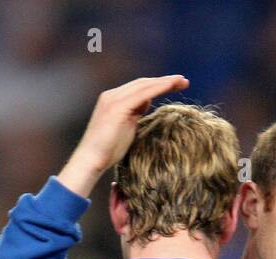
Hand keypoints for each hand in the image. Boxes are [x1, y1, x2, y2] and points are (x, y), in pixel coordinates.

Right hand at [57, 75, 189, 196]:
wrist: (91, 160)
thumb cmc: (108, 151)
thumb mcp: (126, 129)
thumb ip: (135, 115)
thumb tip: (146, 106)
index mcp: (113, 99)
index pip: (139, 88)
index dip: (157, 85)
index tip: (176, 86)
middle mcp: (112, 95)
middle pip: (143, 83)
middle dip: (164, 81)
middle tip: (184, 81)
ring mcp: (113, 99)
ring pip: (144, 85)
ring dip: (165, 82)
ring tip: (182, 82)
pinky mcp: (118, 107)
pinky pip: (143, 94)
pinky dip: (158, 88)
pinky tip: (171, 86)